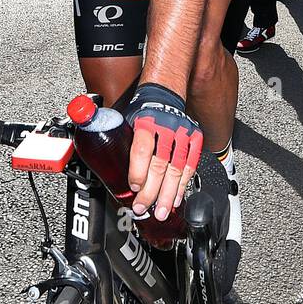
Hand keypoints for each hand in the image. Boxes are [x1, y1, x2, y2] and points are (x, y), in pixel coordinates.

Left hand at [123, 83, 202, 221]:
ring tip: (162, 211)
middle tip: (143, 208)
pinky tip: (176, 199)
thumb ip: (120, 144)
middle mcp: (166, 128)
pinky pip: (190, 165)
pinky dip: (183, 184)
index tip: (133, 188)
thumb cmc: (143, 111)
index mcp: (146, 122)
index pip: (142, 150)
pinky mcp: (195, 138)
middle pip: (159, 165)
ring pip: (176, 169)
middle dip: (151, 191)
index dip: (138, 172)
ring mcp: (183, 134)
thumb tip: (107, 170)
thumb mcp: (127, 120)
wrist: (165, 92)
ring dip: (168, 194)